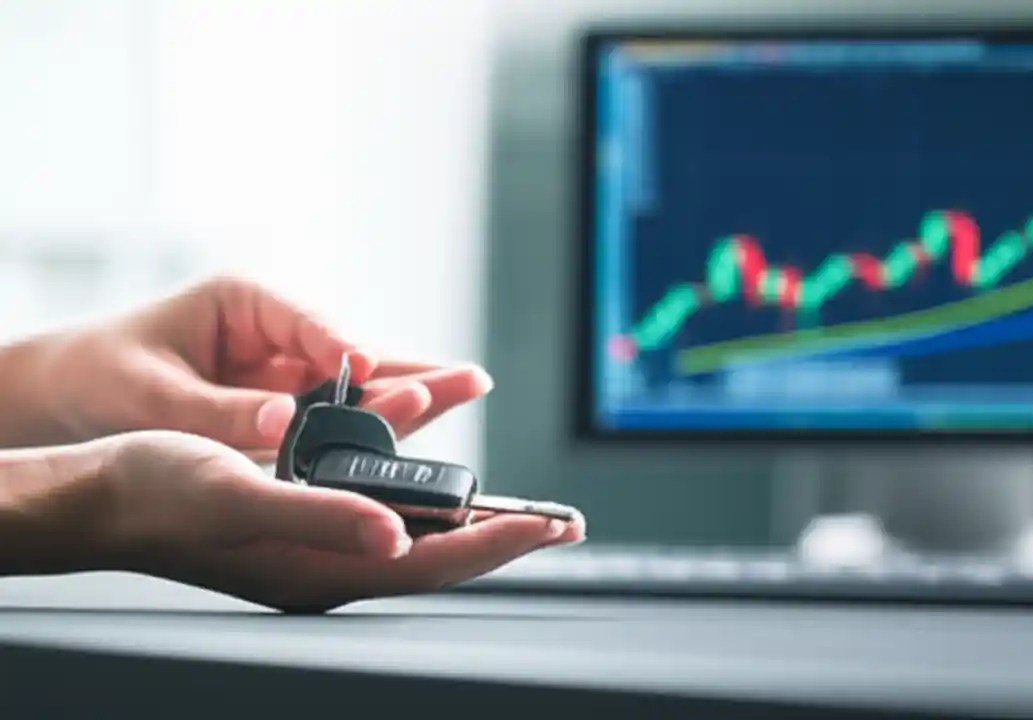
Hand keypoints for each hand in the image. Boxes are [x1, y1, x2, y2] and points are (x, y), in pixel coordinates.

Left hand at [8, 275, 490, 454]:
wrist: (67, 400)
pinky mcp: (286, 404)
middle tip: (467, 377)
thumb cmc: (99, 378)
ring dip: (406, 393)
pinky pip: (337, 414)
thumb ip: (218, 411)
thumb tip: (281, 423)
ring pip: (356, 383)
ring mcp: (285, 370)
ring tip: (467, 389)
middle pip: (351, 352)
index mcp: (244, 302)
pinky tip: (424, 422)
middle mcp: (275, 333)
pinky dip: (377, 422)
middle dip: (406, 366)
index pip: (306, 324)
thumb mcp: (151, 393)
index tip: (368, 366)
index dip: (339, 347)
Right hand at [51, 430, 583, 611]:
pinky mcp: (307, 527)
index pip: (433, 563)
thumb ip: (318, 517)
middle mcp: (328, 565)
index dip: (498, 542)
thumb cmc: (157, 495)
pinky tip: (441, 491)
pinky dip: (426, 503)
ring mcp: (320, 549)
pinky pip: (386, 517)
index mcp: (319, 568)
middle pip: (438, 558)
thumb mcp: (236, 496)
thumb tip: (395, 535)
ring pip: (418, 539)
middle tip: (563, 523)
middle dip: (504, 539)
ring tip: (525, 512)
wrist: (102, 494)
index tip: (553, 525)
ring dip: (473, 522)